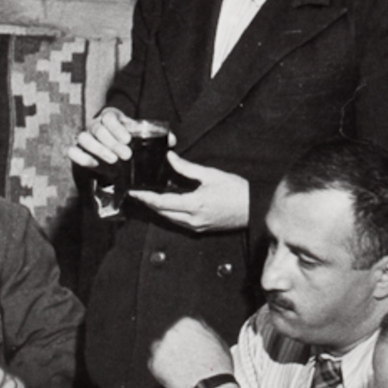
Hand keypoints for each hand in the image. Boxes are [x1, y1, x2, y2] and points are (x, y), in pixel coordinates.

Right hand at [69, 107, 139, 170]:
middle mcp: (94, 124)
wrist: (115, 157)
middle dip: (112, 143)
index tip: (128, 140)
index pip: (108, 117)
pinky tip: (95, 164)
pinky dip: (81, 157)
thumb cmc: (126, 143)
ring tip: (114, 160)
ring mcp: (84, 137)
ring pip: (83, 138)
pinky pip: (71, 151)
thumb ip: (143, 134)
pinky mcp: (77, 150)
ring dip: (99, 149)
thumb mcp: (135, 135)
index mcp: (108, 117)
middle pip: (98, 129)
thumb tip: (162, 136)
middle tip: (127, 155)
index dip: (117, 128)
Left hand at [133, 155, 250, 233]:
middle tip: (138, 194)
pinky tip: (168, 205)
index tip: (134, 192)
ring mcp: (197, 227)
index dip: (145, 197)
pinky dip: (170, 214)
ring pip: (169, 219)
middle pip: (162, 213)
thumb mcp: (211, 175)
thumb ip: (187, 168)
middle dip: (148, 203)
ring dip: (158, 210)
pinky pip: (179, 223)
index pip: (161, 202)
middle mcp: (193, 219)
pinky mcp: (201, 230)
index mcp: (194, 204)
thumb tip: (170, 158)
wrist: (253, 208)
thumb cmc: (236, 190)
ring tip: (149, 198)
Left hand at [149, 316, 234, 387]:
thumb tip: (199, 327)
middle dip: (177, 346)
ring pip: (160, 349)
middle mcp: (173, 332)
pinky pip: (155, 364)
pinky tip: (175, 375)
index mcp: (188, 324)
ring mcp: (162, 348)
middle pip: (171, 336)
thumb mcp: (219, 342)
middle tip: (186, 359)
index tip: (191, 347)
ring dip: (167, 355)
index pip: (183, 326)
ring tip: (180, 368)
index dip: (188, 339)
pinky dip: (162, 369)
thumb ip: (205, 331)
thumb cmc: (218, 368)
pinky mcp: (155, 363)